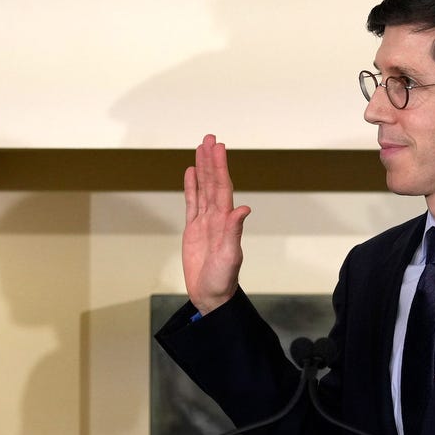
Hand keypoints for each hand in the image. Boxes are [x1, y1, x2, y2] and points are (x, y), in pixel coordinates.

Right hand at [182, 134, 250, 313]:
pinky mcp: (193, 230)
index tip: (218, 148)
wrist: (211, 296)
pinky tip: (190, 173)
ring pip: (203, 189)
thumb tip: (243, 209)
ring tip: (200, 148)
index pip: (222, 187)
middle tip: (209, 138)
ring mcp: (205, 222)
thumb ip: (234, 232)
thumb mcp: (230, 256)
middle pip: (213, 182)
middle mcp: (217, 217)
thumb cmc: (222, 279)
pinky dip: (191, 187)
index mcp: (225, 221)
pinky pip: (192, 203)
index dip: (220, 167)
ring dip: (203, 169)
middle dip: (211, 160)